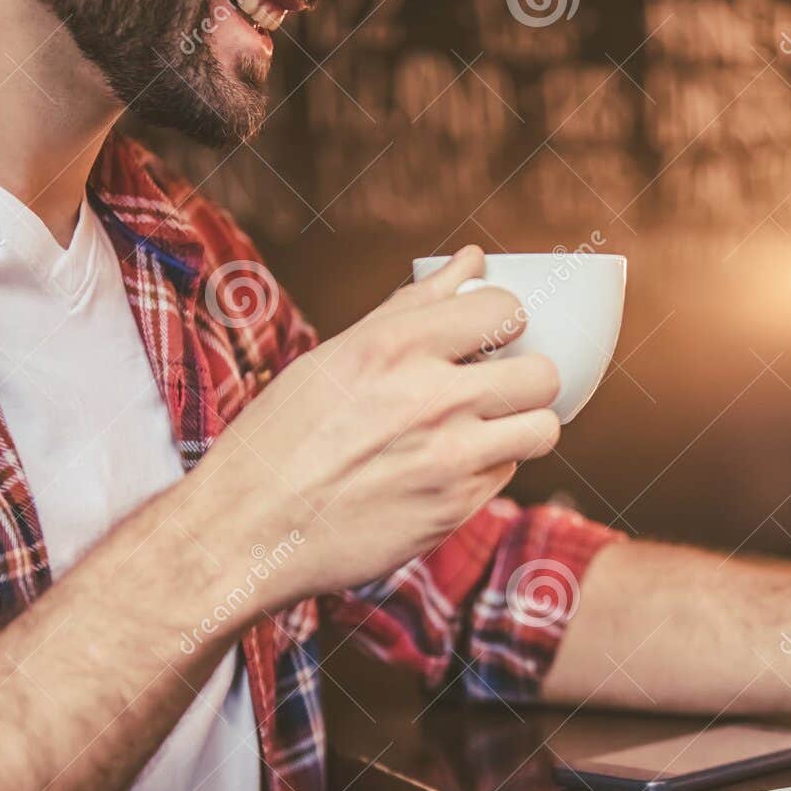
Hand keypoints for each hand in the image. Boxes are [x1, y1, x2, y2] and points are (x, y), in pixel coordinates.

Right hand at [178, 246, 560, 611]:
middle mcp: (431, 397)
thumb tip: (471, 261)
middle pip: (542, 373)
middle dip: (527, 377)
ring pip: (542, 428)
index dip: (507, 322)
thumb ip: (415, 307)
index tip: (491, 337)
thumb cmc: (283, 436)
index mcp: (396, 346)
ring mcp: (449, 457)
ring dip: (522, 426)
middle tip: (498, 387)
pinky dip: (489, 469)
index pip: (506, 309)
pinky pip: (508, 475)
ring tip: (486, 429)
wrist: (247, 529)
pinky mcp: (455, 508)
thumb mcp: (338, 355)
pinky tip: (448, 468)